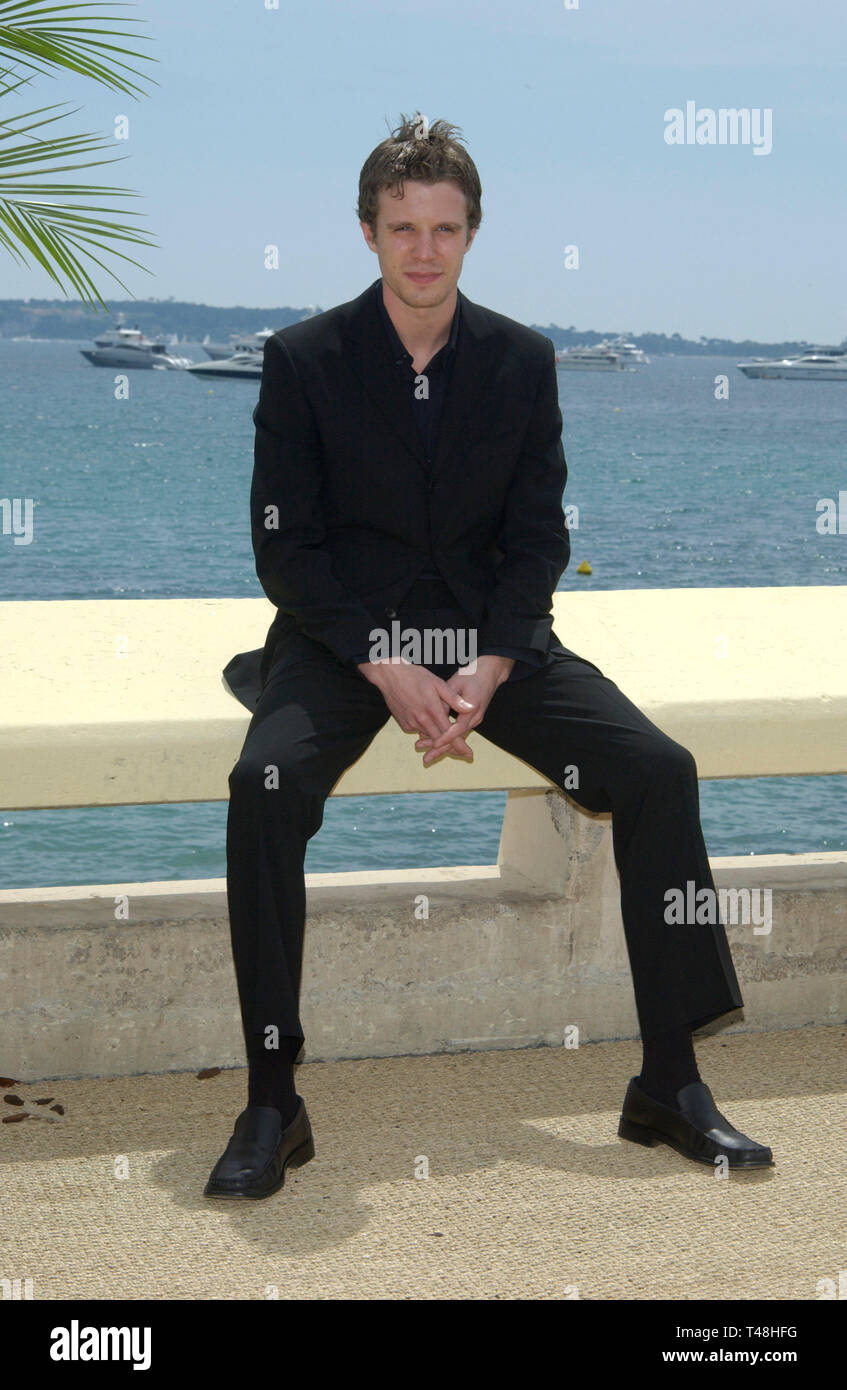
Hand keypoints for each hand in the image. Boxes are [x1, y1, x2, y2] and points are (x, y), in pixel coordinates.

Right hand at [357, 658, 476, 762]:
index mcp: (432, 710)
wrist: (389, 676)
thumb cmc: (414, 676)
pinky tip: (430, 721)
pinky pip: (419, 731)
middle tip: (465, 752)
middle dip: (453, 748)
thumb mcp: (437, 683)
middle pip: (440, 741)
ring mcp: (411, 724)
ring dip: (439, 739)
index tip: (469, 754)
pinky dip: (427, 730)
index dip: (460, 746)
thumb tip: (470, 708)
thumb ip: (454, 698)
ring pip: (430, 736)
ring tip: (448, 738)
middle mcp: (421, 721)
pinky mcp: (404, 724)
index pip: (449, 734)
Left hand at [413, 655, 512, 764]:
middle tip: (426, 759)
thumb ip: (447, 699)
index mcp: (472, 708)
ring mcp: (474, 720)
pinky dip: (447, 740)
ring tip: (426, 755)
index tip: (434, 744)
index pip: (458, 729)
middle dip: (441, 749)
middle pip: (457, 739)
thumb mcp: (456, 683)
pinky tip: (433, 744)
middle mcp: (475, 717)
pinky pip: (458, 733)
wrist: (489, 673)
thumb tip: (435, 714)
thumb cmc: (471, 674)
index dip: (446, 737)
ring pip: (457, 738)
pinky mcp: (471, 720)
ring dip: (443, 747)